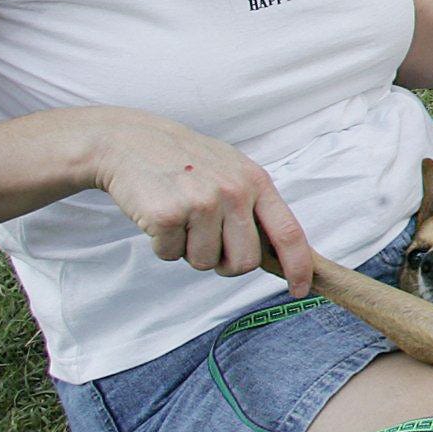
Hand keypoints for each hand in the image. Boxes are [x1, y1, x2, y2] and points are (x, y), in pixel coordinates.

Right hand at [91, 111, 314, 295]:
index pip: (288, 232)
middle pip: (244, 262)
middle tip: (207, 239)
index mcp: (256, 182)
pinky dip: (162, 244)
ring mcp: (201, 203)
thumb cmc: (188, 161)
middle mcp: (234, 192)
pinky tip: (159, 214)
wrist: (132, 142)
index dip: (297, 266)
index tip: (299, 290)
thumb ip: (255, 206)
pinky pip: (170, 255)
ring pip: (205, 263)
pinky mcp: (167, 215)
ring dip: (189, 250)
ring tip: (181, 217)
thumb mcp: (233, 171)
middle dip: (226, 263)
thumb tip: (278, 253)